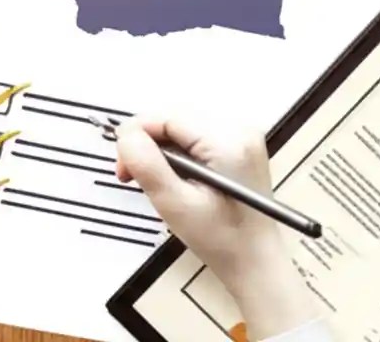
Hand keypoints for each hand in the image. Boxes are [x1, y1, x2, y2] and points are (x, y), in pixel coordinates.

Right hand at [115, 118, 318, 337]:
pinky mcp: (241, 145)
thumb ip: (147, 165)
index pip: (169, 117)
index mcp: (228, 142)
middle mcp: (240, 129)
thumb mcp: (175, 204)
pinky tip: (176, 178)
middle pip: (176, 119)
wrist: (256, 261)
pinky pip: (198, 136)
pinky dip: (179, 153)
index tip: (123, 168)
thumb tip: (125, 133)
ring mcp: (244, 135)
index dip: (137, 136)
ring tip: (155, 181)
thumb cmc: (220, 240)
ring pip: (184, 127)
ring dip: (162, 149)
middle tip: (132, 177)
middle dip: (149, 144)